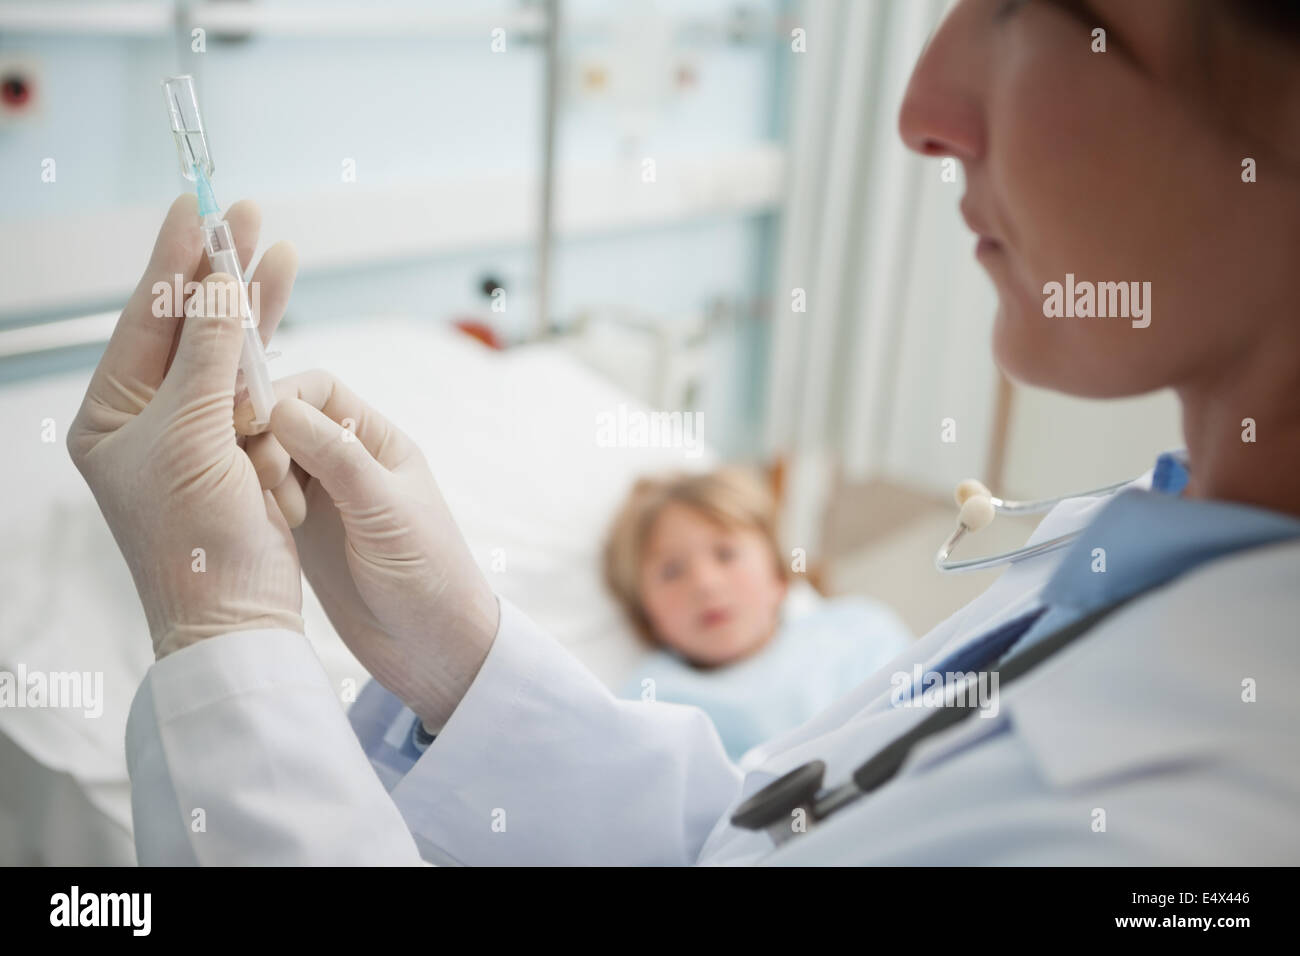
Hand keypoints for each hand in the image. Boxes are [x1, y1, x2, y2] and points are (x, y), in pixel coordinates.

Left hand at [68, 194, 302, 659]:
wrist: (239, 619)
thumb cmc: (196, 541)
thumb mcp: (194, 438)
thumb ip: (212, 357)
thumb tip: (221, 283)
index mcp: (111, 417)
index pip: (144, 322)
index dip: (173, 261)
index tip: (196, 206)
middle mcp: (148, 421)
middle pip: (189, 329)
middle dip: (220, 273)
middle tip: (247, 213)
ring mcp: (197, 437)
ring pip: (229, 356)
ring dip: (255, 310)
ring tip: (281, 254)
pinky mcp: (241, 455)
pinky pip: (258, 394)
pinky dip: (272, 365)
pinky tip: (283, 328)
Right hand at [235, 370, 500, 729]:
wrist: (434, 652)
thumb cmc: (430, 579)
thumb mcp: (386, 514)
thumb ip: (338, 460)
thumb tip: (281, 408)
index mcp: (379, 443)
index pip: (318, 391)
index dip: (279, 396)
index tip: (249, 423)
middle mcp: (348, 463)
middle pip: (284, 421)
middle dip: (262, 440)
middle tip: (264, 482)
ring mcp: (322, 498)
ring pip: (267, 460)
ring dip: (254, 475)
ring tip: (272, 514)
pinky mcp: (301, 533)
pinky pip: (262, 500)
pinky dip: (250, 504)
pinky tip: (253, 526)